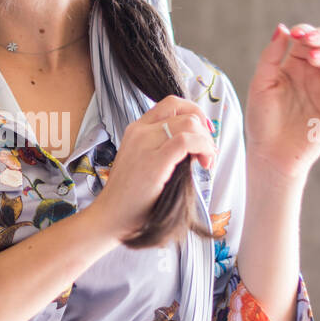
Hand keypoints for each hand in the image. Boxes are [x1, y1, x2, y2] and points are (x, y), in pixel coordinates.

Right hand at [91, 96, 216, 242]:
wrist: (111, 217)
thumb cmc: (130, 197)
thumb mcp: (144, 162)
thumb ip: (163, 148)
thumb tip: (195, 145)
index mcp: (136, 129)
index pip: (171, 104)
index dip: (194, 113)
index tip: (204, 132)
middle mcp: (139, 131)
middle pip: (184, 112)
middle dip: (204, 130)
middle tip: (208, 154)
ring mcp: (144, 144)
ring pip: (189, 124)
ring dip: (206, 141)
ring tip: (206, 162)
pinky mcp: (154, 161)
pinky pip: (187, 141)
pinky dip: (203, 148)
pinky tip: (205, 163)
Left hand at [244, 23, 319, 181]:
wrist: (269, 153)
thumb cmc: (262, 119)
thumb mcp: (261, 84)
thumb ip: (271, 56)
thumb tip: (283, 28)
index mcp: (295, 65)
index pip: (307, 39)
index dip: (305, 32)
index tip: (295, 34)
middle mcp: (314, 75)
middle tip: (308, 40)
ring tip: (314, 59)